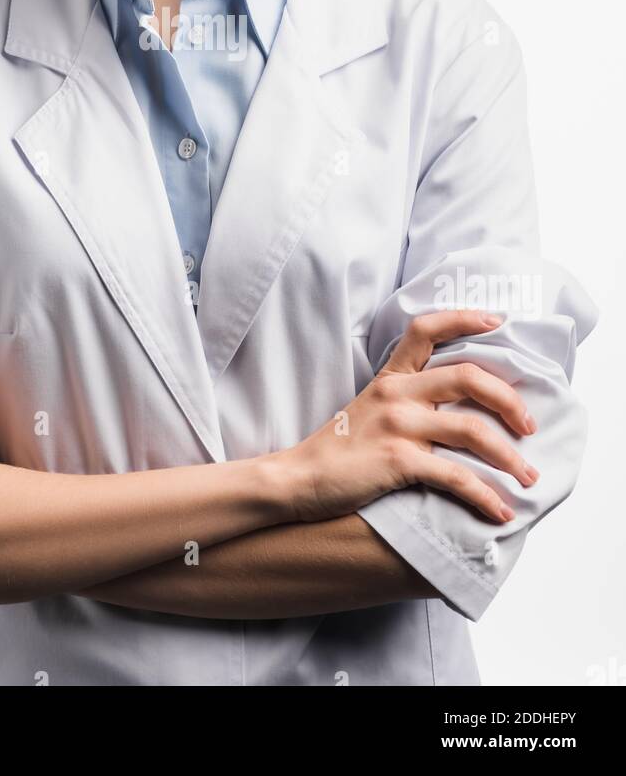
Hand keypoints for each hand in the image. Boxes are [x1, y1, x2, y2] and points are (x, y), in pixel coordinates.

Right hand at [278, 309, 538, 524]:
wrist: (299, 479)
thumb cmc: (339, 448)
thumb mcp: (370, 406)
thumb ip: (407, 396)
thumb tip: (458, 405)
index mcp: (391, 377)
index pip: (427, 329)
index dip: (465, 318)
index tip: (499, 321)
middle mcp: (396, 393)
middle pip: (469, 376)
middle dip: (510, 400)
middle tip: (530, 425)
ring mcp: (397, 425)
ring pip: (473, 429)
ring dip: (510, 456)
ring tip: (529, 475)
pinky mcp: (398, 461)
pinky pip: (456, 476)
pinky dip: (485, 496)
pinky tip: (500, 510)